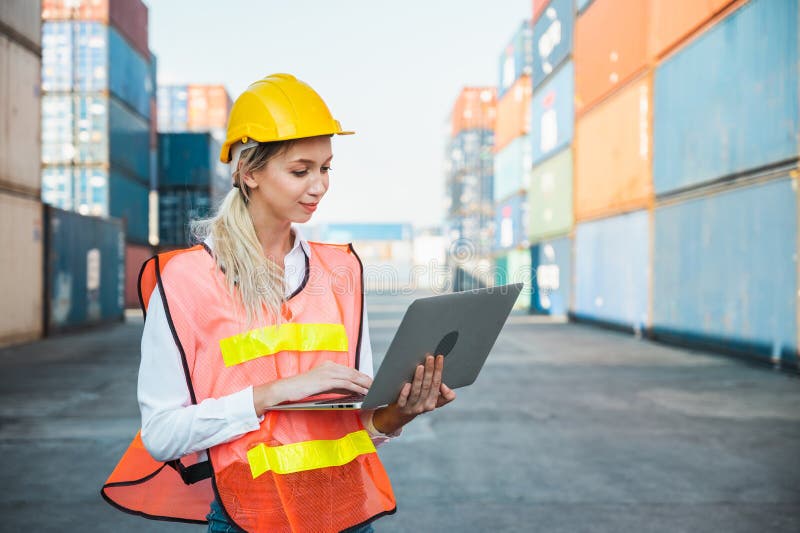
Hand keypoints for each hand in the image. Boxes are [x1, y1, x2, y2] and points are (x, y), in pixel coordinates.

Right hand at [253, 361, 372, 412]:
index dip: (361, 376)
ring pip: (352, 377)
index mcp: (328, 365)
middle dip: (366, 379)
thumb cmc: (301, 389)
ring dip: (364, 384)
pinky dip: (356, 388)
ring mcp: (328, 372)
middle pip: (353, 372)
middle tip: (377, 385)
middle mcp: (330, 366)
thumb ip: (334, 385)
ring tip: (373, 389)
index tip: (370, 381)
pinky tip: (363, 392)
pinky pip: (346, 384)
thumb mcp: (321, 385)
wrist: (286, 389)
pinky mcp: (326, 380)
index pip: (349, 370)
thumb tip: (350, 390)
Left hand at [396, 354, 455, 414]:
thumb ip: (445, 395)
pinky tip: (407, 384)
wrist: (400, 415)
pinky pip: (403, 400)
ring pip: (417, 391)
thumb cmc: (418, 402)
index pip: (437, 383)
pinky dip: (405, 392)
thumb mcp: (434, 401)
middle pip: (428, 386)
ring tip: (420, 367)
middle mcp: (423, 405)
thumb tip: (444, 386)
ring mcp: (412, 407)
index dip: (439, 370)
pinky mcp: (401, 408)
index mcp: (433, 402)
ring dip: (419, 379)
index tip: (439, 357)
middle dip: (430, 370)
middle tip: (430, 358)